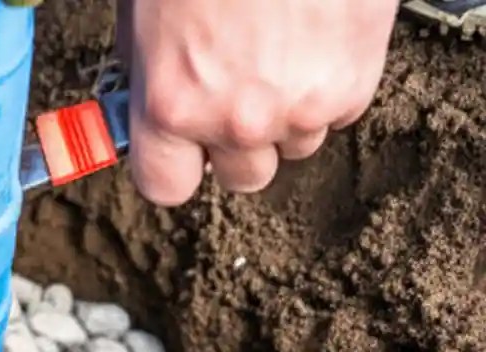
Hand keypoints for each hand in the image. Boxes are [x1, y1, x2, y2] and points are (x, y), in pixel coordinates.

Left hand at [117, 0, 397, 205]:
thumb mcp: (145, 17)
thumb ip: (148, 75)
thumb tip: (145, 109)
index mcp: (171, 104)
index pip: (167, 187)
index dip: (173, 165)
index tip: (179, 149)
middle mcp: (235, 120)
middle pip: (241, 176)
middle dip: (236, 142)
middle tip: (237, 86)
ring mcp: (301, 108)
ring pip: (296, 144)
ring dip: (288, 112)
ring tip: (279, 47)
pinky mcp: (354, 86)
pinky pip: (339, 112)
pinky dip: (329, 83)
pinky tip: (313, 36)